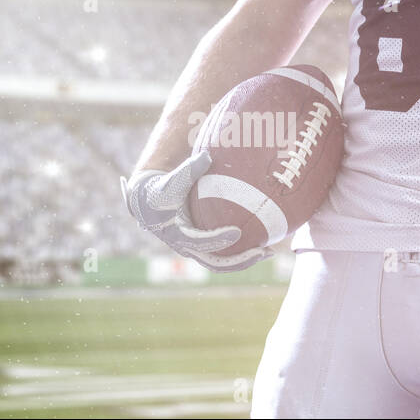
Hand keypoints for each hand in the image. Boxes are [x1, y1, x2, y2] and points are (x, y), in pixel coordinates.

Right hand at [121, 151, 272, 272]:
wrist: (149, 204)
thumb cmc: (161, 190)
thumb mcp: (172, 181)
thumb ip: (189, 170)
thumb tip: (207, 156)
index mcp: (178, 235)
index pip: (201, 242)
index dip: (218, 239)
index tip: (238, 232)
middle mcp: (188, 248)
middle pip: (216, 262)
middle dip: (241, 260)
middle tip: (262, 252)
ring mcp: (196, 251)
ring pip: (223, 263)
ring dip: (246, 260)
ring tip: (269, 252)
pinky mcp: (204, 248)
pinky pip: (225, 255)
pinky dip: (242, 252)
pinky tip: (262, 242)